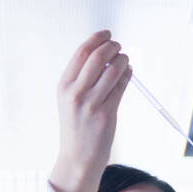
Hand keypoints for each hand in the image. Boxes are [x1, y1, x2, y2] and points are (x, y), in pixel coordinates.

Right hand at [48, 30, 132, 191]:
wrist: (78, 157)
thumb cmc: (77, 126)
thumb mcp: (70, 99)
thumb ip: (82, 78)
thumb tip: (103, 54)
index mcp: (64, 85)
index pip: (81, 53)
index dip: (96, 39)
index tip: (107, 34)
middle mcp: (75, 93)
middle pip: (97, 57)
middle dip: (111, 47)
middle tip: (119, 46)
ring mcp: (91, 104)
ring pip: (112, 71)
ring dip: (122, 60)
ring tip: (125, 59)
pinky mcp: (107, 114)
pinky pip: (121, 88)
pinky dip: (127, 75)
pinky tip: (128, 72)